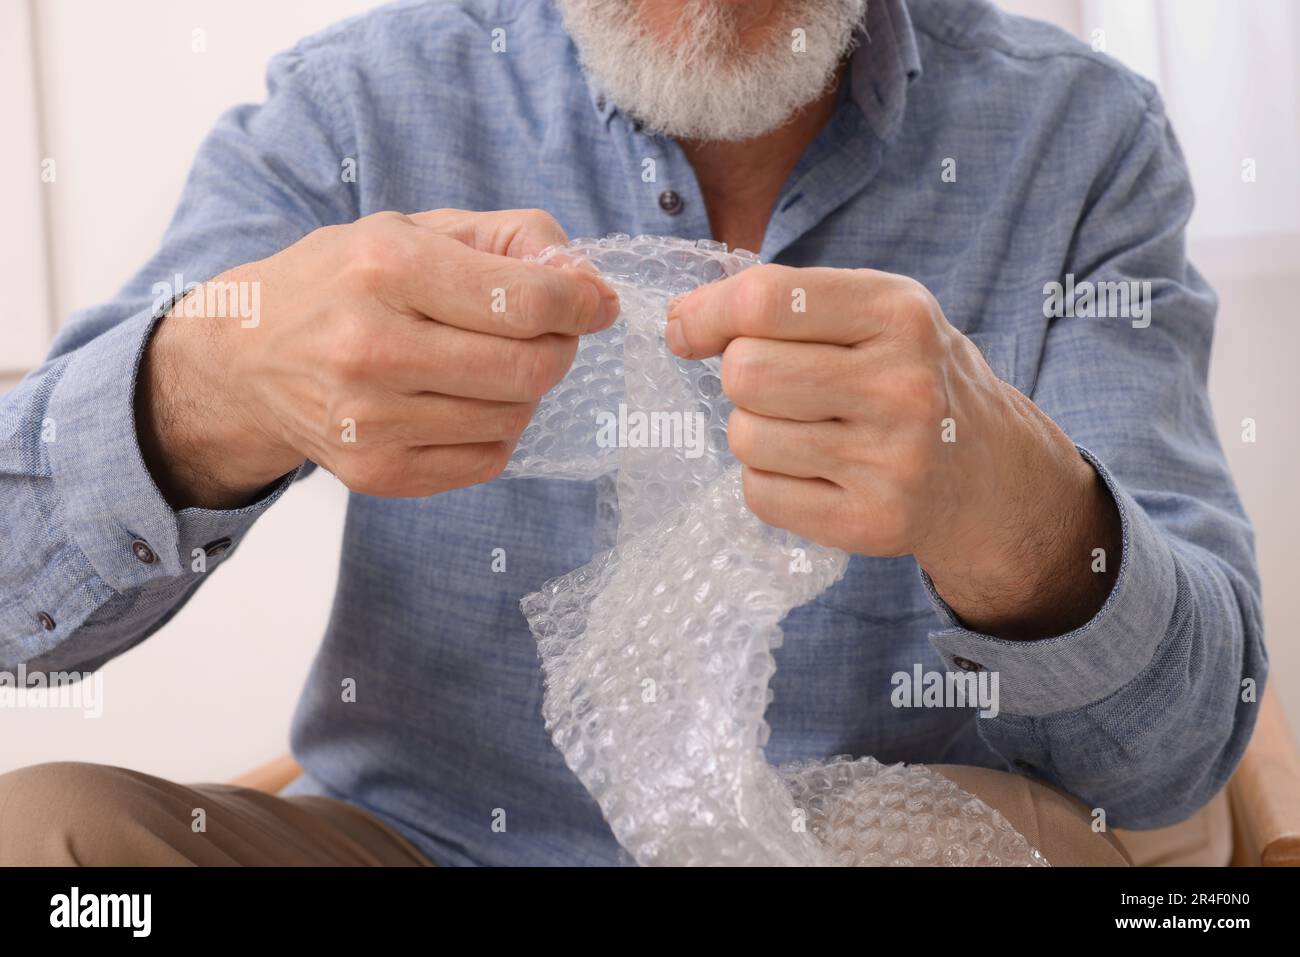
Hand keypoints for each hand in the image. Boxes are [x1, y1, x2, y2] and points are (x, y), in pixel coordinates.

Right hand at [137, 208, 618, 507]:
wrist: (245, 355)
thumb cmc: (343, 281)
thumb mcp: (415, 228)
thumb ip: (511, 238)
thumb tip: (591, 284)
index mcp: (386, 267)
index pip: (526, 301)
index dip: (580, 303)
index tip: (592, 302)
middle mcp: (372, 347)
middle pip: (530, 368)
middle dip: (560, 347)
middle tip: (547, 333)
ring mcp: (370, 420)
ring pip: (514, 416)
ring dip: (526, 390)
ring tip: (491, 363)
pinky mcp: (375, 473)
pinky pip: (487, 460)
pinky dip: (497, 429)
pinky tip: (465, 401)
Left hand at [665, 264, 1119, 639]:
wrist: (988, 471)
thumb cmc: (906, 375)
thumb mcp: (873, 312)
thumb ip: (780, 302)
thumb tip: (678, 325)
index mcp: (901, 313)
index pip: (765, 299)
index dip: (707, 313)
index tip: (688, 330)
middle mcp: (904, 385)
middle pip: (745, 373)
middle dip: (742, 378)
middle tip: (782, 388)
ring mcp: (893, 461)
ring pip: (746, 437)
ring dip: (756, 433)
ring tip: (808, 430)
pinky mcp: (873, 524)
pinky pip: (760, 495)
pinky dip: (769, 482)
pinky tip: (815, 472)